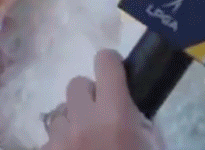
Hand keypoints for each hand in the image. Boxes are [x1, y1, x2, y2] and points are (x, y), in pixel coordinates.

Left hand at [41, 49, 166, 149]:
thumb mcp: (154, 145)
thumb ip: (141, 119)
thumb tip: (131, 102)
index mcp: (115, 115)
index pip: (106, 63)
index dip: (111, 64)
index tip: (115, 71)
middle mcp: (83, 121)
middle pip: (76, 84)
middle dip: (88, 96)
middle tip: (101, 116)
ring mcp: (60, 140)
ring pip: (60, 113)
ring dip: (72, 122)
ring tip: (86, 141)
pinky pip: (50, 139)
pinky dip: (61, 145)